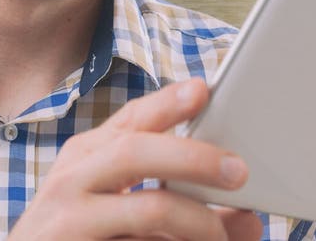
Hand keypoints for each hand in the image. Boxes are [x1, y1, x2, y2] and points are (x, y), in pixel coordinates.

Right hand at [7, 78, 262, 239]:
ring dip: (196, 218)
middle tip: (238, 171)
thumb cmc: (83, 238)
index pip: (131, 120)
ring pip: (149, 207)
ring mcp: (66, 219)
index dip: (168, 102)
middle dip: (193, 157)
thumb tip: (248, 217)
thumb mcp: (127, 215)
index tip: (202, 89)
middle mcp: (71, 179)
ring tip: (221, 234)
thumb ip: (186, 211)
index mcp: (86, 157)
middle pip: (136, 151)